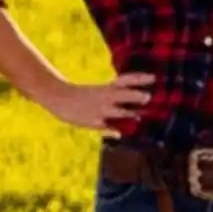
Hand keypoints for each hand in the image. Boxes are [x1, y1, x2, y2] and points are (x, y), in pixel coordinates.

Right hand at [34, 73, 154, 131]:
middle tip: (148, 96)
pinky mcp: (93, 121)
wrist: (58, 96)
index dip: (140, 79)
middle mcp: (105, 97)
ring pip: (117, 111)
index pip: (126, 80)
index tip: (154, 77)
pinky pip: (106, 127)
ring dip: (129, 113)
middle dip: (135, 95)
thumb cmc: (82, 95)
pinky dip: (113, 130)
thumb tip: (134, 104)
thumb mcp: (100, 91)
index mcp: (107, 88)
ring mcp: (100, 109)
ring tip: (138, 116)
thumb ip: (117, 95)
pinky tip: (120, 134)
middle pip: (123, 94)